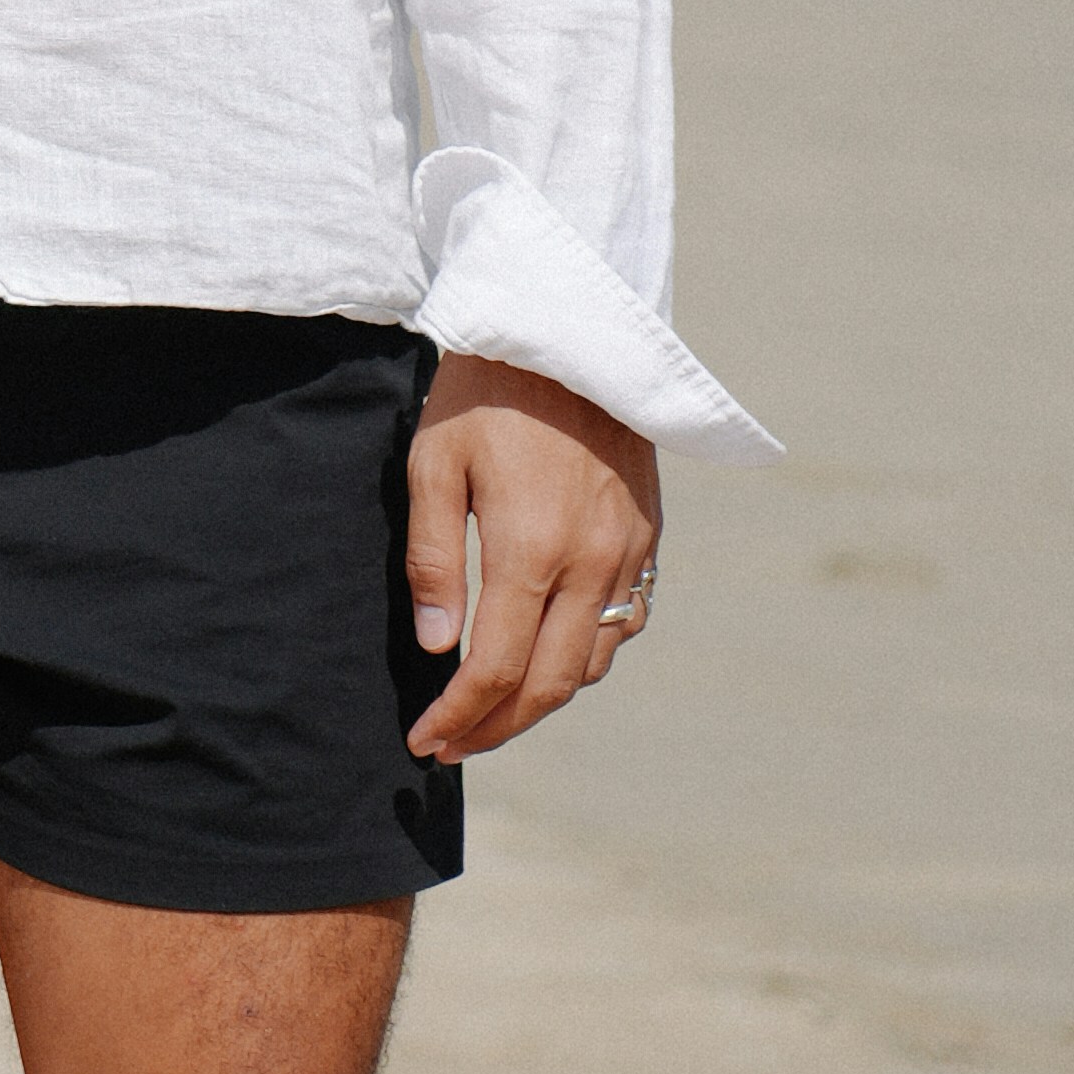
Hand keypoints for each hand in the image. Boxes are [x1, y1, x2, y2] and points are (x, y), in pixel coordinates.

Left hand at [403, 352, 659, 761]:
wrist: (570, 329)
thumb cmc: (486, 393)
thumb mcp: (434, 464)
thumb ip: (433, 560)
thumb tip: (437, 647)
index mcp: (532, 549)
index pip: (496, 669)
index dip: (460, 717)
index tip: (424, 741)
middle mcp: (592, 562)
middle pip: (551, 685)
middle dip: (499, 727)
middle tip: (454, 744)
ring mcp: (629, 551)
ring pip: (593, 661)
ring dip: (544, 699)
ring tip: (494, 708)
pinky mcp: (649, 535)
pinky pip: (626, 620)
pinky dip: (586, 654)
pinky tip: (549, 653)